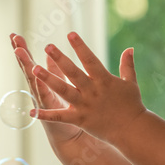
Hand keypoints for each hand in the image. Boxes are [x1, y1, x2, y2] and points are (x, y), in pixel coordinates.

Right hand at [10, 33, 82, 146]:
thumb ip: (55, 72)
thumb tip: (49, 55)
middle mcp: (41, 92)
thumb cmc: (67, 109)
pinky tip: (35, 85)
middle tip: (13, 39)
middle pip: (29, 70)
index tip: (14, 35)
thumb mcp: (61, 87)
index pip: (31, 63)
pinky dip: (41, 97)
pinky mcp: (54, 114)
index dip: (23, 50)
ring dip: (28, 68)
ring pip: (35, 83)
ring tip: (20, 54)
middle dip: (21, 54)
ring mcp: (45, 103)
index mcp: (44, 84)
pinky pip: (46, 104)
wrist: (71, 136)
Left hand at [28, 31, 147, 143]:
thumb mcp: (130, 83)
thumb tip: (130, 48)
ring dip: (48, 79)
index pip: (90, 59)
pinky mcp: (80, 119)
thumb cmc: (132, 105)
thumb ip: (127, 65)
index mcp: (104, 80)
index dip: (80, 46)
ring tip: (34, 69)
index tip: (70, 34)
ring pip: (63, 90)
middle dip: (60, 58)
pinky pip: (60, 117)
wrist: (132, 130)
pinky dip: (46, 115)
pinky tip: (32, 111)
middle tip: (48, 46)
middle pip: (73, 72)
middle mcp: (92, 91)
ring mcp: (85, 105)